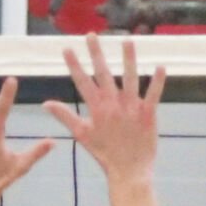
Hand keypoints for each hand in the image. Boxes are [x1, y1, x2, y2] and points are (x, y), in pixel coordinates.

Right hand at [45, 36, 164, 186]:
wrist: (128, 171)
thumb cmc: (104, 153)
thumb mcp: (81, 135)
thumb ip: (65, 116)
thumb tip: (46, 103)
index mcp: (96, 109)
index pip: (82, 81)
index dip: (74, 64)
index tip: (67, 48)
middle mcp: (113, 105)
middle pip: (103, 74)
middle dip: (96, 53)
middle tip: (91, 34)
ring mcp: (131, 108)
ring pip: (130, 78)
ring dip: (129, 58)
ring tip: (127, 40)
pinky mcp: (148, 114)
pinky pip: (153, 95)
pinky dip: (157, 82)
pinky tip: (159, 66)